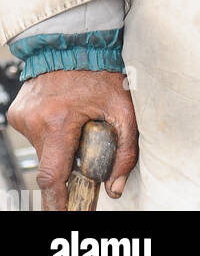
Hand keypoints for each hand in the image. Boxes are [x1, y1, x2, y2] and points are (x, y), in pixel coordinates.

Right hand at [7, 69, 138, 210]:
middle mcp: (35, 120)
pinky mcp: (17, 111)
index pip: (53, 177)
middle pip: (50, 163)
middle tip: (83, 143)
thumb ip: (125, 150)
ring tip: (75, 121)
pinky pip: (34, 133)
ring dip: (58, 145)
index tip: (63, 213)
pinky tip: (62, 113)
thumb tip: (115, 187)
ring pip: (42, 149)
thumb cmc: (100, 71)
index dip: (57, 201)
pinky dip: (49, 131)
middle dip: (66, 163)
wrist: (75, 43)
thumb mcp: (123, 108)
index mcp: (59, 122)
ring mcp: (23, 115)